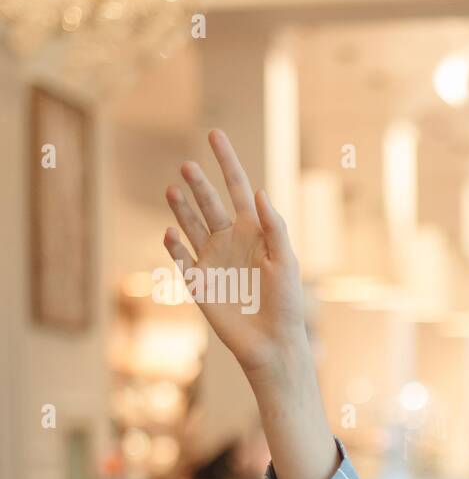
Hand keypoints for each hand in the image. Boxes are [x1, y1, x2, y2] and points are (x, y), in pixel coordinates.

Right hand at [162, 129, 304, 382]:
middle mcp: (230, 240)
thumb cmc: (287, 304)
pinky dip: (174, 245)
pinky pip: (180, 258)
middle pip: (209, 203)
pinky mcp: (198, 282)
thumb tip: (260, 192)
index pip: (237, 188)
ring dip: (181, 207)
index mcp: (254, 231)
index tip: (214, 134)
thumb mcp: (287, 262)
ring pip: (190, 224)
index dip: (226, 162)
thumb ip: (274, 228)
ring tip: (174, 188)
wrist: (273, 344)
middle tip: (188, 165)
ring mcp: (212, 259)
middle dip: (199, 184)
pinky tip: (171, 232)